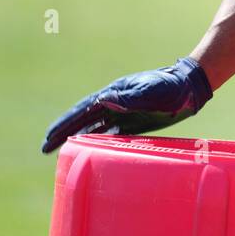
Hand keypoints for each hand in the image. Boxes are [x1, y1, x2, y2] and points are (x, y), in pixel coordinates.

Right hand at [41, 57, 212, 153]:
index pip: (82, 111)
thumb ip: (130, 97)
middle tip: (44, 148)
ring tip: (59, 150)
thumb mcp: (152, 91)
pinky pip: (110, 133)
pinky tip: (88, 150)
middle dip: (62, 133)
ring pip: (93, 127)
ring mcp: (124, 111)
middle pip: (82, 119)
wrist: (190, 85)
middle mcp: (115, 102)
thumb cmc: (173, 87)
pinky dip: (96, 141)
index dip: (64, 124)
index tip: (48, 137)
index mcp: (114, 93)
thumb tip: (102, 100)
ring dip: (76, 138)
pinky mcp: (135, 121)